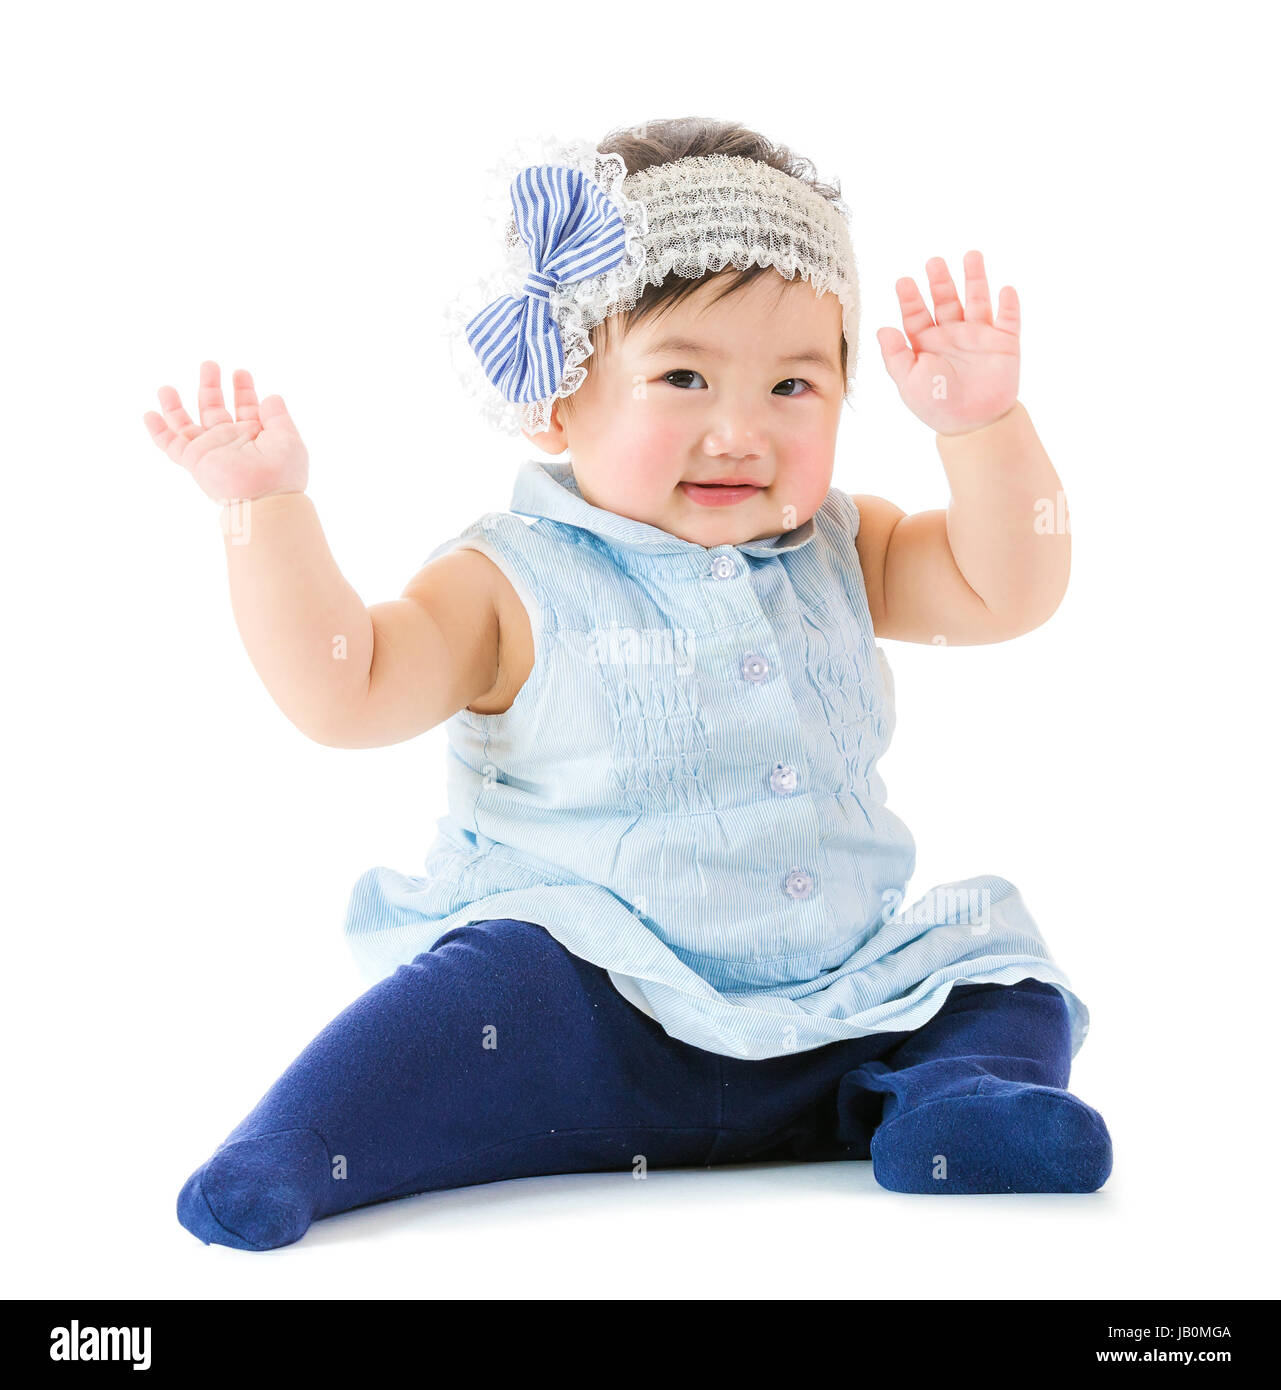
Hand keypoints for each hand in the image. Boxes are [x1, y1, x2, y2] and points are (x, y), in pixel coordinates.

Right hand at [143, 361, 308, 502]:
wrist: (265, 499)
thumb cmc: (281, 472)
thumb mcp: (288, 438)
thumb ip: (278, 416)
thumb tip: (272, 396)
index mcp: (254, 436)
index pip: (245, 408)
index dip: (243, 390)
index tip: (240, 372)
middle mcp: (230, 442)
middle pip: (214, 409)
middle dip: (211, 386)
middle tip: (208, 364)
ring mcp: (210, 451)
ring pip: (186, 425)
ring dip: (175, 406)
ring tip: (166, 388)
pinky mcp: (195, 460)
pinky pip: (171, 445)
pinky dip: (158, 431)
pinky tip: (149, 415)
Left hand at [877, 250, 1019, 434]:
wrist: (973, 425)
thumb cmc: (937, 406)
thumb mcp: (909, 382)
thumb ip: (896, 356)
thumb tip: (882, 328)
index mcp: (926, 343)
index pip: (916, 314)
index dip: (910, 298)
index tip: (903, 281)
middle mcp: (952, 334)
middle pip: (945, 299)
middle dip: (940, 281)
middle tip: (933, 262)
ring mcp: (979, 336)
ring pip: (977, 300)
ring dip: (975, 278)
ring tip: (971, 256)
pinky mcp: (1004, 343)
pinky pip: (1009, 319)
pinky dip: (1009, 304)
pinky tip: (1005, 290)